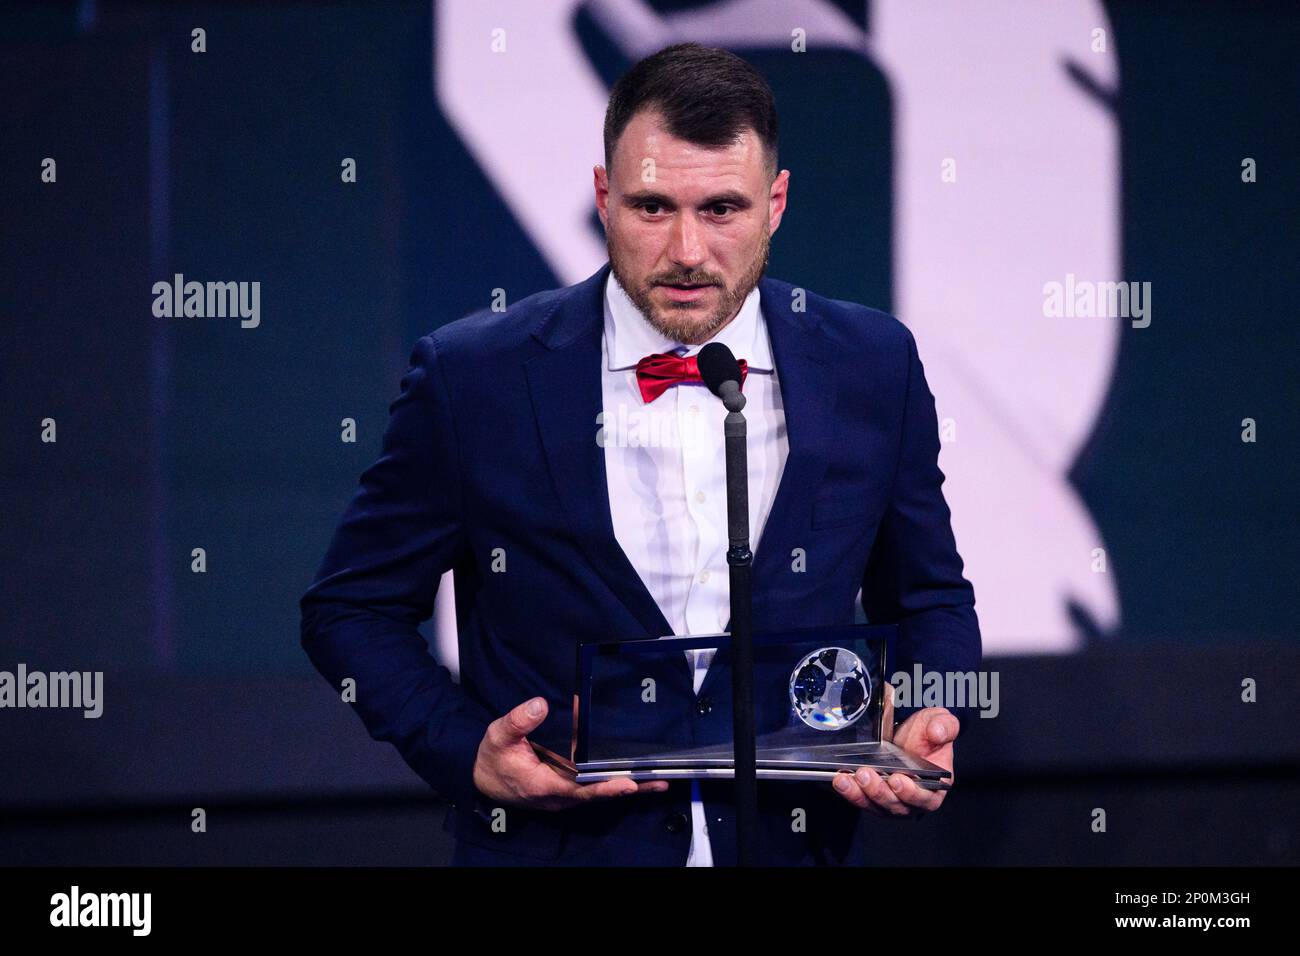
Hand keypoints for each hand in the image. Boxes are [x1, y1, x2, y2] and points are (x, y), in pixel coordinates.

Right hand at [472, 696, 668, 809]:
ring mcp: (565, 791)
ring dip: (628, 784)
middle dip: (630, 787)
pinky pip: (593, 779)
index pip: (579, 788)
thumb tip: (541, 704)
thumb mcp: (499, 736)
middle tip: (659, 782)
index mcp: (543, 784)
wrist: (482, 778)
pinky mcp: (568, 784)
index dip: (604, 786)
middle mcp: (559, 793)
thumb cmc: (492, 759)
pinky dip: (612, 773)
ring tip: (657, 778)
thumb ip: (518, 721)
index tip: (627, 784)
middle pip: (599, 792)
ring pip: (600, 789)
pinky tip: (631, 763)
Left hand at [831, 707, 958, 817]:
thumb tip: (938, 733)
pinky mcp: (871, 797)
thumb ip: (945, 727)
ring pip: (874, 804)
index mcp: (934, 787)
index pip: (924, 798)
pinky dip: (849, 791)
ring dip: (859, 793)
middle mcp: (911, 799)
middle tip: (867, 774)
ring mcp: (890, 800)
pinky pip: (859, 799)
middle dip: (879, 790)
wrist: (908, 735)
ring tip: (847, 778)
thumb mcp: (939, 723)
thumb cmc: (926, 735)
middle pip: (895, 804)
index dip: (911, 793)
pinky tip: (839, 780)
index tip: (898, 780)